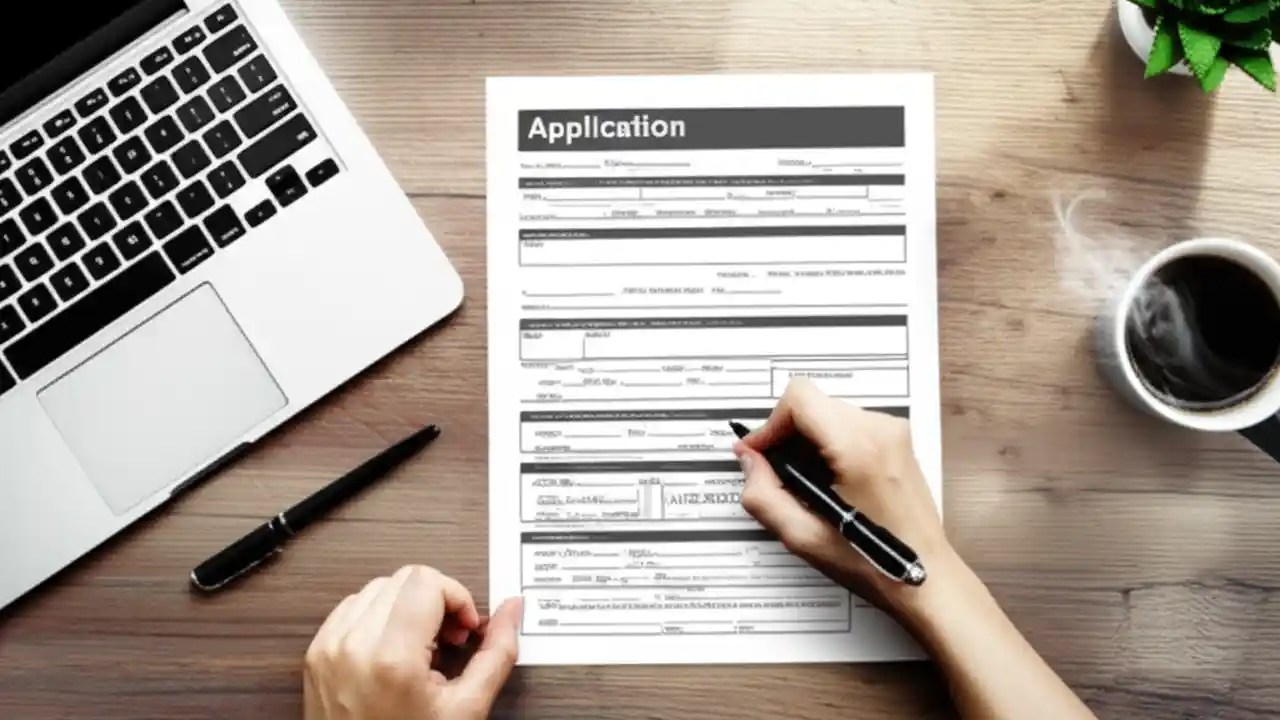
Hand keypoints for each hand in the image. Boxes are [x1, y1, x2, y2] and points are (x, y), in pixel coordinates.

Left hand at [305, 565, 522, 719]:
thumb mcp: (466, 710)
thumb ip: (496, 654)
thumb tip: (511, 610)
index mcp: (391, 658)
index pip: (427, 582)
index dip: (458, 596)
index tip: (466, 626)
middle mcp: (353, 645)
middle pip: (404, 579)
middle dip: (436, 601)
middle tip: (450, 638)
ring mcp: (329, 648)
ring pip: (378, 588)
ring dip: (407, 607)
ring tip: (422, 647)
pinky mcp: (316, 654)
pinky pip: (352, 608)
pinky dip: (379, 617)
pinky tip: (394, 648)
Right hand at [735, 377, 953, 620]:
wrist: (925, 576)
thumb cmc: (875, 563)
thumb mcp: (804, 537)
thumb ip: (764, 496)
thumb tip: (749, 461)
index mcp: (859, 448)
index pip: (799, 397)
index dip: (770, 424)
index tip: (760, 453)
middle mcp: (880, 430)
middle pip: (812, 403)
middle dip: (786, 435)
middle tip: (780, 475)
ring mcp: (892, 432)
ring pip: (827, 412)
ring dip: (807, 441)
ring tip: (807, 484)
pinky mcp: (896, 440)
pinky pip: (847, 424)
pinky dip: (827, 444)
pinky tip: (829, 482)